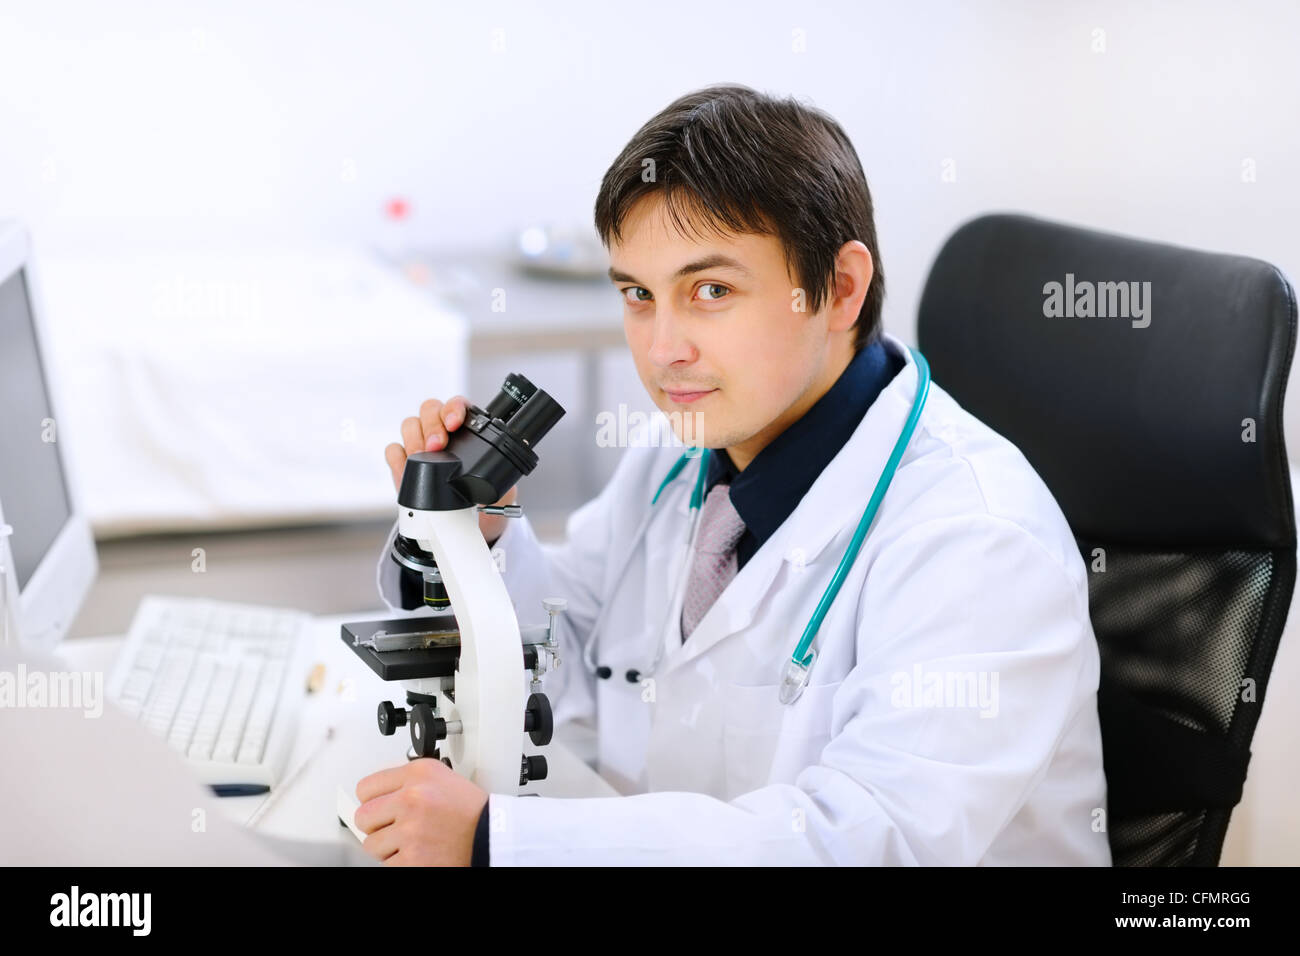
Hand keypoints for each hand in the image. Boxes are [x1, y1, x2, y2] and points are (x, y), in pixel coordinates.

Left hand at [354, 758, 488, 865]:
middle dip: (376, 825)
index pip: (366, 787)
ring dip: (388, 847)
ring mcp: (411, 830)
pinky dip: (401, 862)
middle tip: (393, 827)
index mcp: (418, 774)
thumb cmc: (471, 811)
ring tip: (412, 841)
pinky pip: (386, 864)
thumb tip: (377, 793)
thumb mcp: (442, 778)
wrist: (492, 837)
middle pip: (363, 817)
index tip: (379, 807)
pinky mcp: (412, 859)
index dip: (372, 800)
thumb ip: (408, 780)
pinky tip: (419, 852)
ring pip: (372, 845)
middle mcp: (413, 798)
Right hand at [385, 396, 518, 542]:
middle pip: (430, 409)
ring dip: (414, 439)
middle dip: (432, 425)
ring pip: (410, 424)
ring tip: (421, 457)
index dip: (454, 409)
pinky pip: (394, 449)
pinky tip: (407, 469)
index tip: (454, 423)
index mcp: (466, 428)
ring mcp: (420, 443)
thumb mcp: (498, 487)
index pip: (457, 405)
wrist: (462, 518)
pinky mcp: (403, 461)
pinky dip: (398, 458)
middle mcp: (441, 430)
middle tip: (436, 446)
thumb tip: (495, 475)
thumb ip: (497, 477)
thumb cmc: (481, 496)